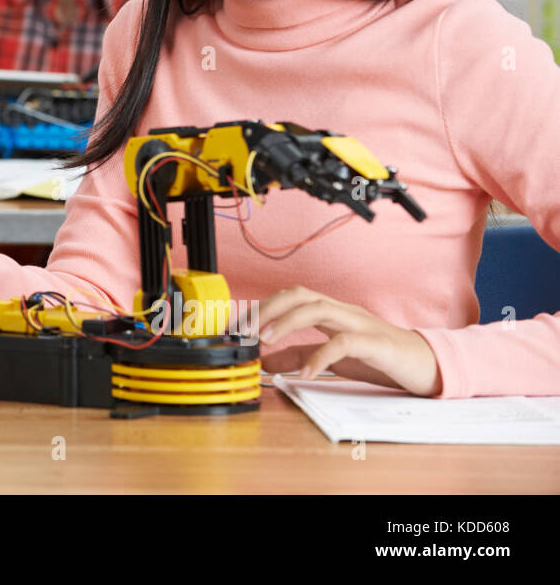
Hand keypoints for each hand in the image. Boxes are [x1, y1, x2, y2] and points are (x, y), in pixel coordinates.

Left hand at [258, 285, 442, 395]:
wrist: (430, 366)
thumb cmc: (383, 358)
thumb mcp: (335, 358)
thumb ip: (302, 356)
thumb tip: (265, 362)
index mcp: (333, 312)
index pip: (292, 296)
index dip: (262, 307)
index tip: (238, 327)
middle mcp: (344, 311)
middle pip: (300, 294)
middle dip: (268, 307)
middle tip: (244, 330)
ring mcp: (361, 324)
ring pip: (319, 309)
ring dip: (286, 322)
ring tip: (264, 340)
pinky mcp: (377, 344)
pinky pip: (344, 342)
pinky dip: (320, 356)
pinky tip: (304, 373)